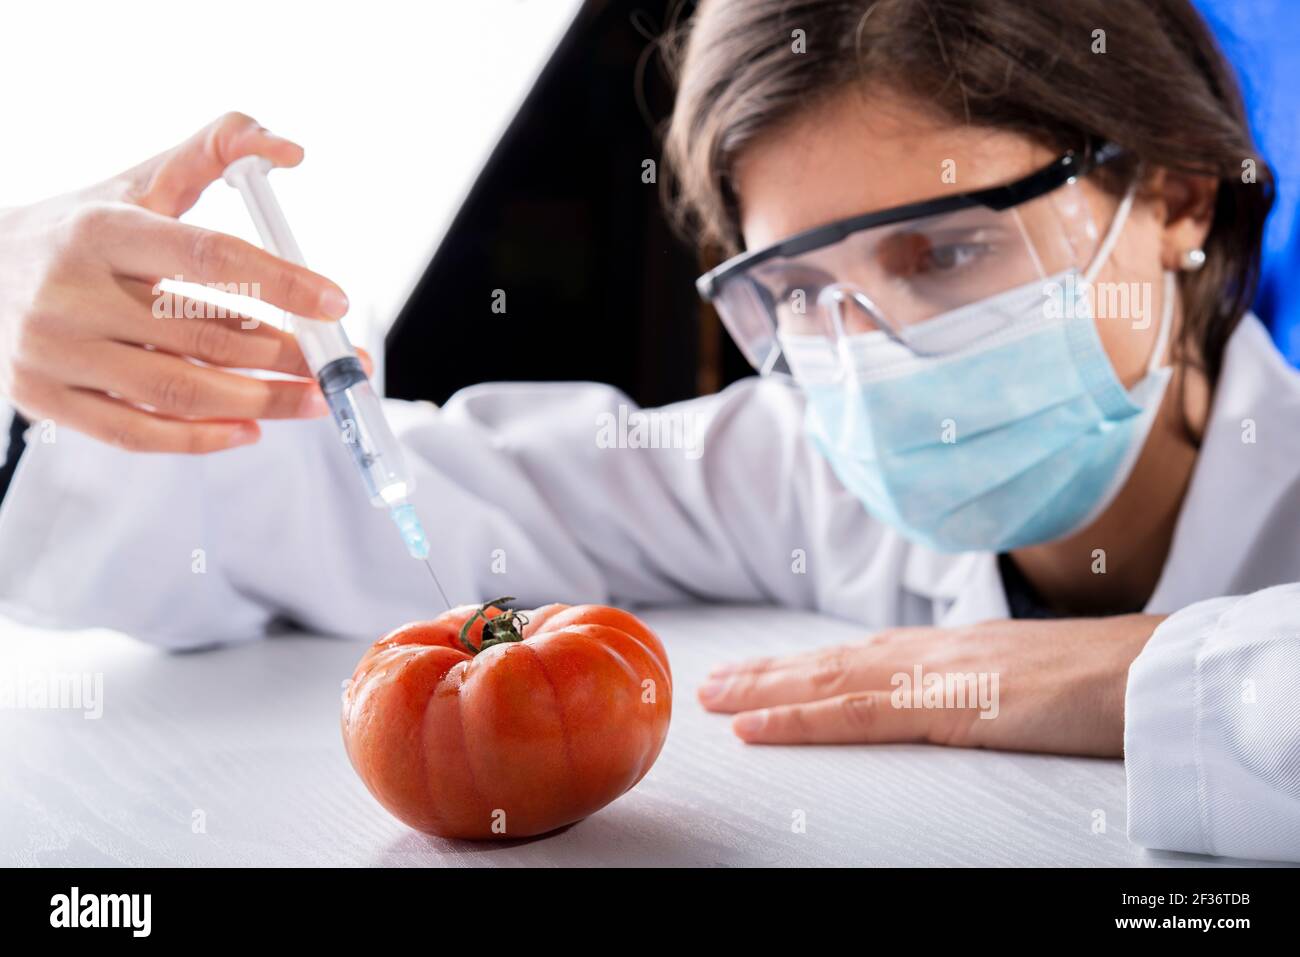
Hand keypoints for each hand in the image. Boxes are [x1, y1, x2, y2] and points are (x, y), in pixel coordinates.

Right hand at [0, 112, 352, 453]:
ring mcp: (54, 352)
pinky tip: (250, 430)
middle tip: (340, 365)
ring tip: (312, 399)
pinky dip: (202, 439)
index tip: (335, 303)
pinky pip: (136, 434)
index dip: (281, 282)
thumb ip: (214, 152)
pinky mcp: (45, 400)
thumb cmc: (82, 231)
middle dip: (285, 355)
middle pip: (204, 336)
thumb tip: (288, 149)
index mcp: (102, 230)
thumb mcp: (139, 182)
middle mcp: (71, 292)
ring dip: (260, 403)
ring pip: (178, 392)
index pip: (207, 256)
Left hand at [698, 615, 1165, 756]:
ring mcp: (934, 673)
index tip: (762, 672)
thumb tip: (967, 697)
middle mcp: (931, 652)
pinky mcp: (946, 704)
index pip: (860, 654)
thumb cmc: (1106, 678)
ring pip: (827, 682)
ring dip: (763, 692)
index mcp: (952, 648)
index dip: (805, 666)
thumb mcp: (1032, 682)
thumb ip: (988, 686)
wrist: (1156, 669)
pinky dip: (800, 720)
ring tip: (714, 699)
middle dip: (767, 674)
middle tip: (713, 683)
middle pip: (830, 663)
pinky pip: (857, 715)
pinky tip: (757, 728)